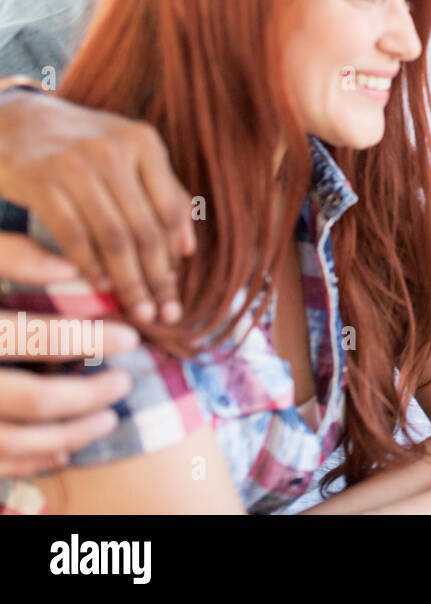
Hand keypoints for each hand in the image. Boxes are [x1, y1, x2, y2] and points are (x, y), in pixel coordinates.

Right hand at [0, 89, 195, 322]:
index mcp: (145, 143)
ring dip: (128, 280)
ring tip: (137, 309)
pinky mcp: (41, 180)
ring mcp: (77, 164)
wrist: (17, 120)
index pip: (172, 210)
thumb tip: (188, 249)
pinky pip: (74, 234)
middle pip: (145, 229)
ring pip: (113, 237)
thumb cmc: (83, 145)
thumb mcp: (128, 154)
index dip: (175, 256)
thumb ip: (163, 193)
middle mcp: (115, 150)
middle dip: (157, 279)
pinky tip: (99, 288)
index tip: (178, 291)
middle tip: (164, 314)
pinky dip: (89, 266)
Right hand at [0, 231, 137, 475]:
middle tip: (124, 381)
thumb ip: (12, 256)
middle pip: (31, 399)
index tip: (131, 337)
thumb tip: (72, 268)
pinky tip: (65, 451)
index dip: (84, 339)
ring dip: (70, 435)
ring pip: (13, 441)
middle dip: (87, 395)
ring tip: (109, 418)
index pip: (29, 338)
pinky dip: (31, 462)